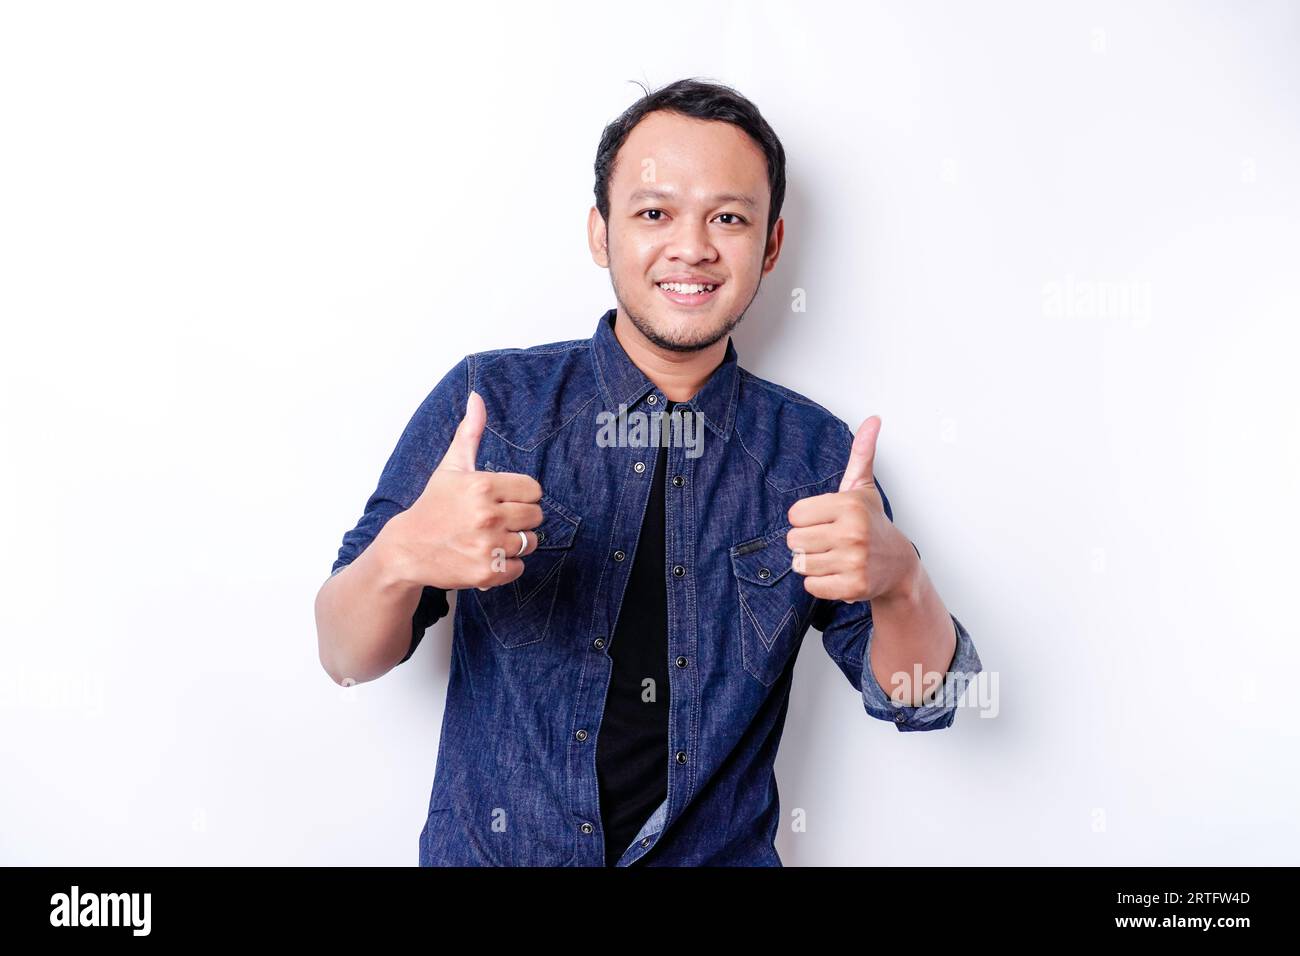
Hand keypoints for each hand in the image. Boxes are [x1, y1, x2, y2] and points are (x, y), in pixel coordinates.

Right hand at [378, 389, 543, 591]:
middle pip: (536, 516)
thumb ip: (470, 433)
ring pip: (530, 543)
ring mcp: (488, 545)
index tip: (500, 501)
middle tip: (493, 522)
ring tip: (488, 539)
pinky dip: (505, 566)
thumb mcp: (451, 467)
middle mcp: (487, 515)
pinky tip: (484, 557)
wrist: (406, 549)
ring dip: (513, 543)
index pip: (534, 490)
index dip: (520, 496)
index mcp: (483, 485)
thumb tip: (477, 397)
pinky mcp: (488, 572)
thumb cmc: (433, 506)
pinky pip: (519, 568)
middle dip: (519, 519)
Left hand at [786, 415, 918, 603]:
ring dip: (813, 564)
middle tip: (829, 541)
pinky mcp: (853, 587)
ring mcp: (854, 561)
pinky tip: (838, 573)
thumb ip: (861, 454)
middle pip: (793, 540)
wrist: (899, 566)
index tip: (825, 521)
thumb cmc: (872, 524)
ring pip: (800, 564)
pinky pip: (811, 586)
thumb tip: (873, 419)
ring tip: (834, 557)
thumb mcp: (863, 488)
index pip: (794, 515)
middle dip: (806, 542)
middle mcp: (852, 533)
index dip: (805, 519)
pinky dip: (820, 583)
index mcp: (849, 505)